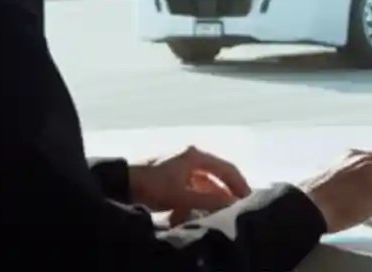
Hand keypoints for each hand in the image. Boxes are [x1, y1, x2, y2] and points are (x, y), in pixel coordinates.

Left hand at [129, 145, 252, 223]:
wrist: (122, 184)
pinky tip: (191, 214)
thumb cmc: (153, 185)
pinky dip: (194, 201)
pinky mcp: (170, 177)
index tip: (249, 200)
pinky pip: (190, 190)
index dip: (240, 184)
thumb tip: (232, 204)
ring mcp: (179, 167)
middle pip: (215, 177)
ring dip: (208, 200)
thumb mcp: (182, 196)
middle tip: (236, 209)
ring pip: (202, 185)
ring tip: (215, 214)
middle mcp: (189, 157)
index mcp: (195, 156)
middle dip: (224, 195)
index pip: (226, 169)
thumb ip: (208, 201)